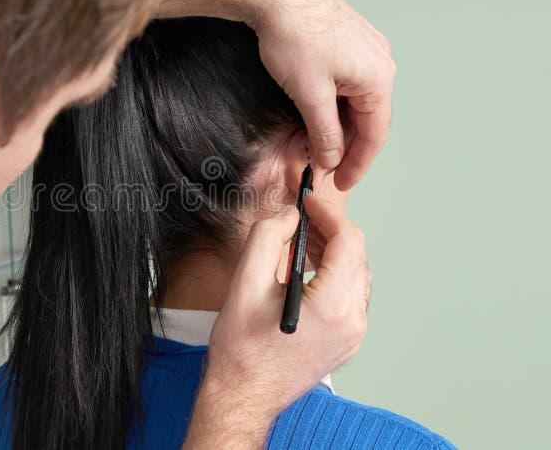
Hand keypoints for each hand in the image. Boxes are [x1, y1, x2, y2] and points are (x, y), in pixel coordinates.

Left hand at [159, 0, 393, 190]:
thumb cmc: (295, 37)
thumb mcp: (310, 96)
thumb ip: (324, 133)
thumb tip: (331, 159)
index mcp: (378, 78)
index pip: (375, 136)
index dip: (358, 164)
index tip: (342, 183)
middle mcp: (380, 64)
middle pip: (368, 120)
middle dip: (345, 147)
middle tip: (323, 169)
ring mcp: (366, 51)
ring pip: (355, 103)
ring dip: (336, 127)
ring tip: (313, 147)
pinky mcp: (348, 43)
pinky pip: (347, 85)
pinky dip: (332, 107)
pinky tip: (313, 118)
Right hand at [185, 197, 370, 447]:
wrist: (243, 395)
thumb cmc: (241, 348)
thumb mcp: (246, 281)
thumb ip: (268, 236)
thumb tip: (289, 215)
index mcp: (333, 306)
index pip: (347, 241)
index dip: (328, 214)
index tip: (308, 202)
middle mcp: (353, 322)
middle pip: (357, 256)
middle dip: (331, 230)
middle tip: (302, 217)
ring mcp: (353, 336)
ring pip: (357, 275)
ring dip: (333, 252)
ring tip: (301, 241)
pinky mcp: (346, 343)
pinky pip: (351, 297)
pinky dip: (334, 275)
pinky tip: (307, 270)